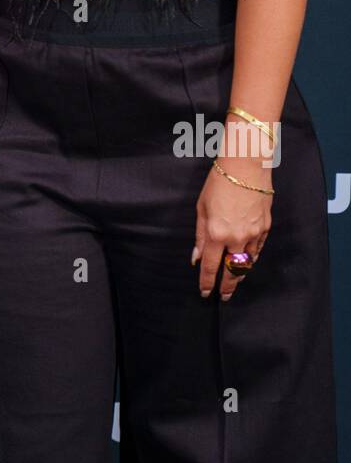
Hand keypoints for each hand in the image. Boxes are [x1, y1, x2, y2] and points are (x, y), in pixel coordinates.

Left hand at [193, 123, 273, 300]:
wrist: (245, 166)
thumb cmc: (218, 182)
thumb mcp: (201, 208)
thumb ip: (200, 235)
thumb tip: (197, 256)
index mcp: (216, 234)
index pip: (210, 267)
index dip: (207, 283)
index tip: (205, 293)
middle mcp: (236, 238)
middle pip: (232, 271)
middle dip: (227, 287)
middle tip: (224, 296)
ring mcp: (253, 234)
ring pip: (247, 263)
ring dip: (240, 273)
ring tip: (234, 280)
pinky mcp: (265, 227)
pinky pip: (258, 249)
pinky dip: (251, 257)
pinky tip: (247, 260)